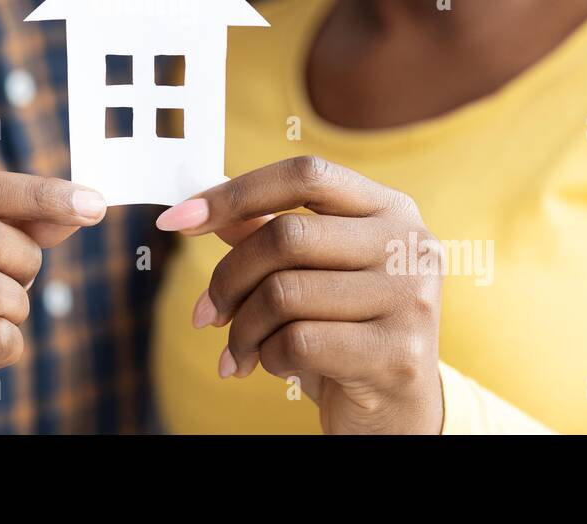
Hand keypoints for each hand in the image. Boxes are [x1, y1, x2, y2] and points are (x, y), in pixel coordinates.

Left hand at [156, 156, 443, 434]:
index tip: (177, 219)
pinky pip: (299, 342)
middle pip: (286, 236)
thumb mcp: (311, 274)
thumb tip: (201, 207)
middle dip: (228, 278)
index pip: (305, 175)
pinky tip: (275, 366)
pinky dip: (269, 356)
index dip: (234, 193)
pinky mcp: (397, 354)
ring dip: (242, 328)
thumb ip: (266, 232)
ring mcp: (409, 299)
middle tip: (204, 313)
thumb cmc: (347, 330)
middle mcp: (407, 244)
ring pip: (284, 293)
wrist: (399, 412)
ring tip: (238, 350)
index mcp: (389, 208)